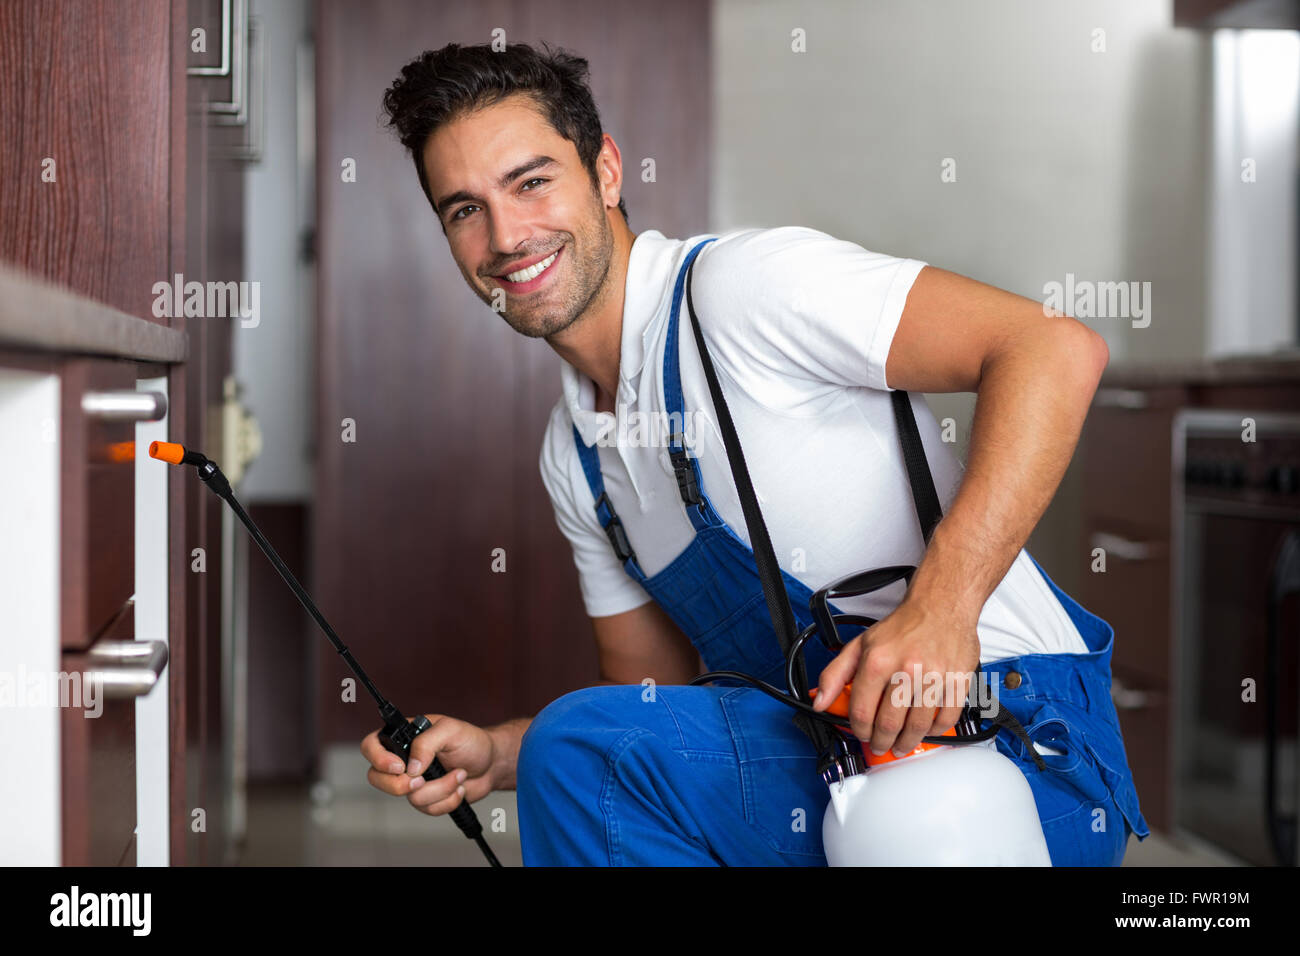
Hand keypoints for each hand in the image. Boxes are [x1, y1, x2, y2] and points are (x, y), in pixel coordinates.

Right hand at [360, 714, 497, 816]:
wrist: (491, 764)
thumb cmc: (471, 741)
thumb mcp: (451, 730)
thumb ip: (427, 743)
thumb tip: (411, 766)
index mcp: (404, 737)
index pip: (371, 746)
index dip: (378, 759)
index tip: (400, 767)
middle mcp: (404, 760)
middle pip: (378, 779)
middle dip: (402, 785)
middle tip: (422, 780)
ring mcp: (414, 781)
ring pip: (410, 797)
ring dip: (440, 788)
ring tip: (459, 774)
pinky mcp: (427, 798)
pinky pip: (428, 809)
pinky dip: (448, 800)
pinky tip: (459, 786)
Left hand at [811, 598, 978, 757]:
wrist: (941, 606)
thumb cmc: (902, 627)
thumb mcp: (860, 645)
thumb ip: (835, 674)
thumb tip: (820, 701)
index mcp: (878, 661)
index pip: (862, 712)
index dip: (860, 731)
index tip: (862, 734)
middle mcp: (906, 670)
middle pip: (889, 724)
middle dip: (882, 742)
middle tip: (881, 744)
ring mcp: (934, 678)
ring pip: (917, 727)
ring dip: (907, 742)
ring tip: (902, 744)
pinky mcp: (958, 682)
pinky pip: (946, 719)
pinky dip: (935, 730)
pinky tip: (926, 728)